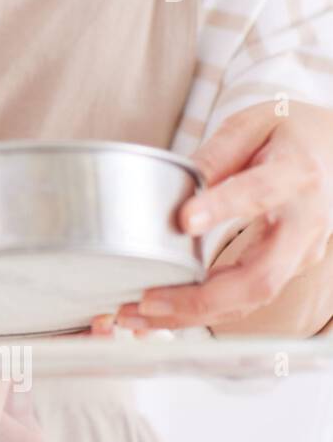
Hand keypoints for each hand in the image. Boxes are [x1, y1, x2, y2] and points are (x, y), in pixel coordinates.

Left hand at [111, 101, 332, 332]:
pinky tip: (161, 315)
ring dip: (192, 314)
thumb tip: (177, 190)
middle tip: (147, 300)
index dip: (222, 208)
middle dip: (201, 298)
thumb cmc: (289, 133)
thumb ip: (216, 154)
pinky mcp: (288, 268)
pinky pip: (246, 299)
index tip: (183, 221)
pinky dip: (203, 312)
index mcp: (295, 174)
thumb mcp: (253, 124)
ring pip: (251, 298)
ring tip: (137, 317)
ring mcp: (301, 253)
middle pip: (260, 277)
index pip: (260, 194)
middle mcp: (305, 223)